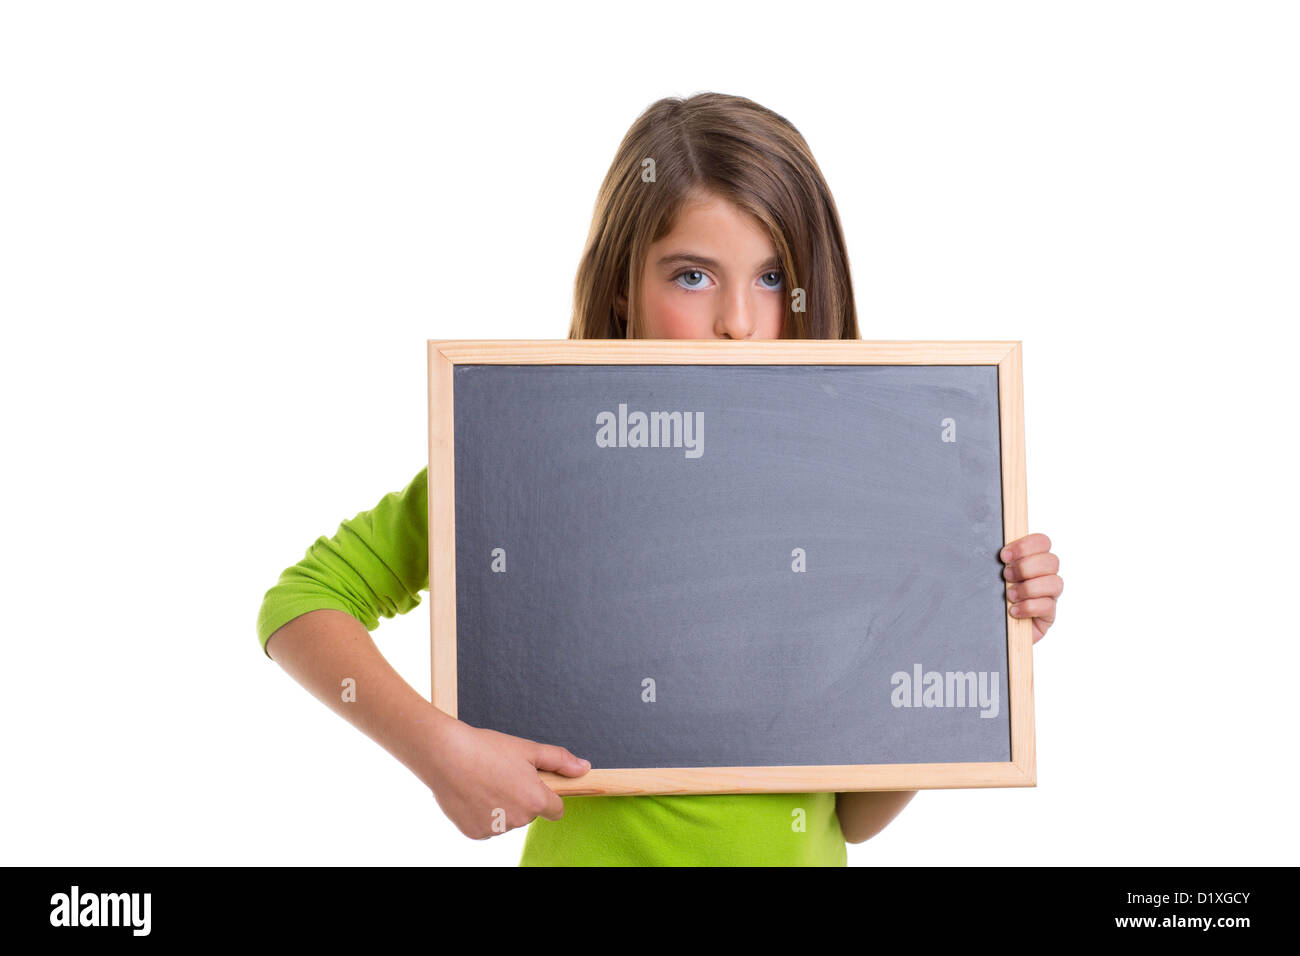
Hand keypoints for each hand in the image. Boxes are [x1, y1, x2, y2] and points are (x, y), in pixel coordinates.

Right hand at [423, 719, 590, 839]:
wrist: (445, 754)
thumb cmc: (486, 748)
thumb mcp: (527, 749)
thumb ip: (559, 761)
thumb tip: (584, 768)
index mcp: (535, 799)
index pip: (556, 810)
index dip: (547, 796)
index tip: (534, 784)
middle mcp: (518, 819)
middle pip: (530, 813)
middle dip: (521, 798)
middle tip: (502, 774)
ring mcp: (495, 829)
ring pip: (507, 820)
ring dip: (501, 806)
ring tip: (484, 781)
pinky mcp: (475, 833)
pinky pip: (487, 826)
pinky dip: (482, 814)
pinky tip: (473, 793)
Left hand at [1000, 532, 1062, 643]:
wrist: (989, 630)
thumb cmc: (991, 600)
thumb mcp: (991, 577)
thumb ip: (999, 562)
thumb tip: (994, 550)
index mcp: (1032, 560)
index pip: (1042, 542)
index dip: (1025, 546)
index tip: (1004, 556)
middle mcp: (1044, 576)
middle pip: (1051, 561)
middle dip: (1026, 567)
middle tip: (1006, 576)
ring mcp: (1049, 596)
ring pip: (1055, 583)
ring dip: (1028, 588)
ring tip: (1009, 596)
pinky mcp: (1048, 616)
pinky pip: (1048, 606)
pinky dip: (1028, 607)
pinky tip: (1014, 611)